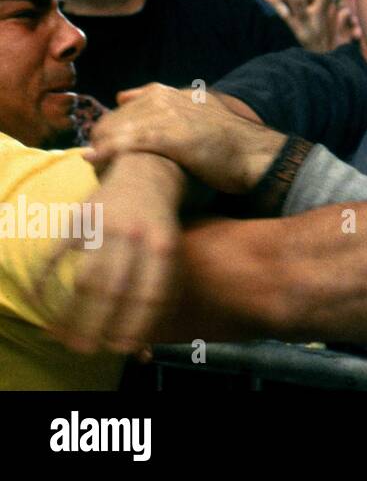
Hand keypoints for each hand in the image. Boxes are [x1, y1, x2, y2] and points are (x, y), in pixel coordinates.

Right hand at [38, 152, 182, 354]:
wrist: (147, 172)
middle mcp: (133, 235)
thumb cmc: (160, 223)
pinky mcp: (79, 218)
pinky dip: (46, 281)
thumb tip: (144, 340)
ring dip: (71, 311)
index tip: (123, 347)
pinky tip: (41, 301)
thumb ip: (162, 288)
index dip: (135, 326)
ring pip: (84, 277)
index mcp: (163, 245)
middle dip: (97, 325)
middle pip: (112, 290)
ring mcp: (103, 225)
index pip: (149, 295)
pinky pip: (57, 255)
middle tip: (87, 348)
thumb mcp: (172, 249)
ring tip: (64, 334)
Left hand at [86, 83, 286, 194]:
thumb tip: (132, 98)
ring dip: (101, 147)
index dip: (118, 125)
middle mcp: (166, 98)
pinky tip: (96, 161)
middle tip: (101, 160)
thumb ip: (174, 104)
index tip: (115, 142)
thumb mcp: (203, 111)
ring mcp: (166, 116)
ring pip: (116, 129)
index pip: (128, 104)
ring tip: (96, 166)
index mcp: (173, 93)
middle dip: (103, 138)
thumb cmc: (231, 141)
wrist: (255, 154)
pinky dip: (107, 152)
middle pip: (116, 117)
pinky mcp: (167, 137)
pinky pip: (126, 143)